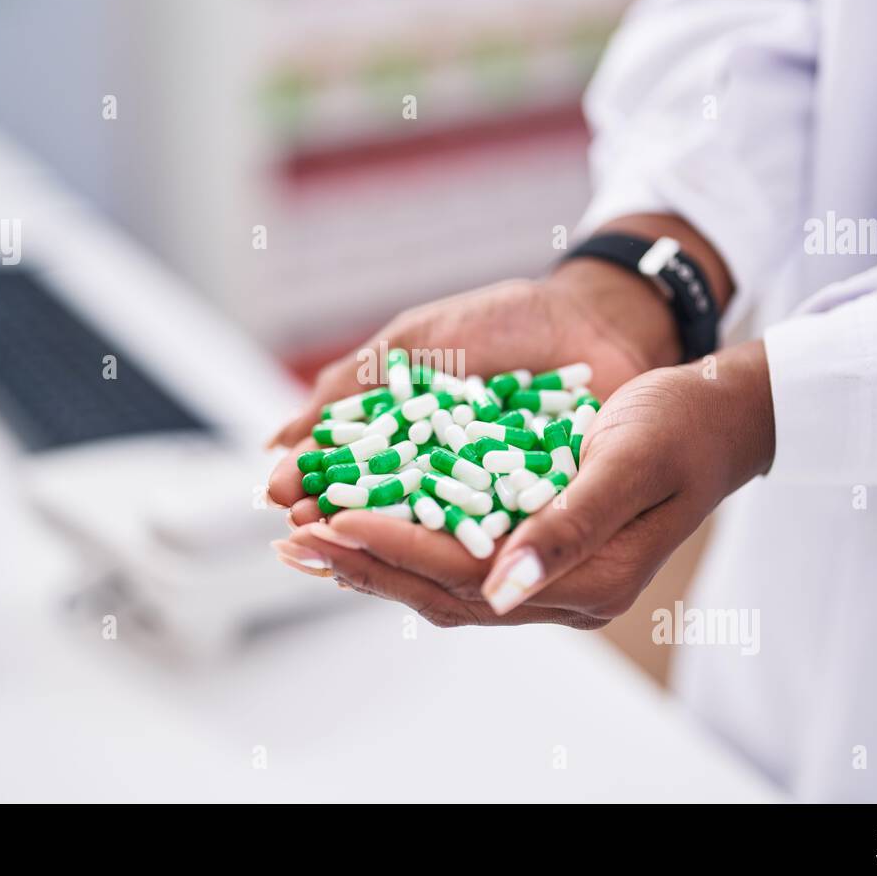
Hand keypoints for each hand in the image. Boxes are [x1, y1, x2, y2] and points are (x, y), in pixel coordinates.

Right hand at [266, 259, 681, 527]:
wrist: (596, 318)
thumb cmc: (505, 322)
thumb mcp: (418, 344)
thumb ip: (357, 386)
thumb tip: (280, 440)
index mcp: (405, 439)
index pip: (348, 470)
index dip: (316, 484)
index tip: (283, 500)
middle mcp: (438, 476)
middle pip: (379, 509)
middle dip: (340, 522)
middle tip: (305, 536)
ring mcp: (484, 498)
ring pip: (429, 531)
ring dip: (389, 545)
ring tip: (352, 550)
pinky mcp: (530, 512)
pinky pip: (494, 534)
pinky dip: (464, 546)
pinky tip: (437, 557)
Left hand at [274, 340, 773, 626]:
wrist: (724, 417)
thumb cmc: (682, 426)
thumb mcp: (629, 460)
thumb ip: (569, 526)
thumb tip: (498, 588)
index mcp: (588, 579)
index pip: (465, 576)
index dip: (394, 547)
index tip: (334, 518)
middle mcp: (564, 591)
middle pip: (441, 592)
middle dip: (364, 565)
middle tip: (293, 541)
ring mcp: (553, 578)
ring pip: (444, 584)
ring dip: (375, 562)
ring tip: (310, 540)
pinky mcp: (543, 554)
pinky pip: (461, 562)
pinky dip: (408, 545)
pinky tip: (368, 527)